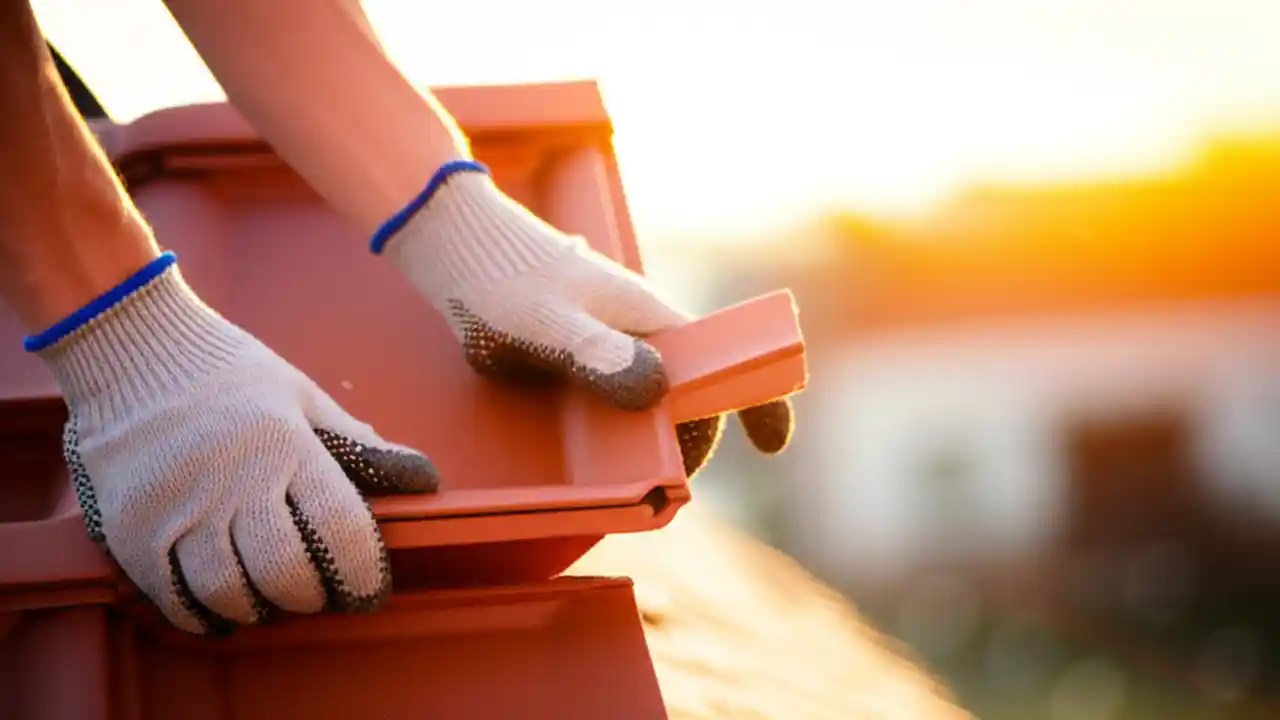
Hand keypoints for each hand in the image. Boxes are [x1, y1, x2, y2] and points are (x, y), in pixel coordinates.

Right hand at [36, 255, 437, 633]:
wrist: (135, 351)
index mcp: (285, 445)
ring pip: (229, 594)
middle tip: (316, 590)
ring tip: (269, 593)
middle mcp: (232, 480)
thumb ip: (354, 442)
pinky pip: (174, 599)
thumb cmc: (232, 375)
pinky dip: (206, 614)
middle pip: (284, 573)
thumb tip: (417, 477)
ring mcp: (177, 508)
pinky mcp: (132, 530)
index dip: (362, 572)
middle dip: (310, 596)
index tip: (368, 589)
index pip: (340, 526)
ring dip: (260, 607)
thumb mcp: (302, 395)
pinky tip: (223, 604)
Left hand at [375, 162, 794, 475]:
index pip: (725, 360)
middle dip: (692, 440)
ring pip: (655, 402)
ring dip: (654, 441)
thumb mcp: (549, 324)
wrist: (460, 250)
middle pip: (691, 395)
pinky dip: (622, 432)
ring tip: (628, 479)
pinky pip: (620, 400)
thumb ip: (598, 355)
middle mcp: (644, 334)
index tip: (773, 443)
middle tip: (662, 484)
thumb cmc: (504, 283)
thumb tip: (656, 390)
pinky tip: (596, 456)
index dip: (758, 399)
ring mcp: (616, 346)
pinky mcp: (587, 358)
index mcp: (652, 320)